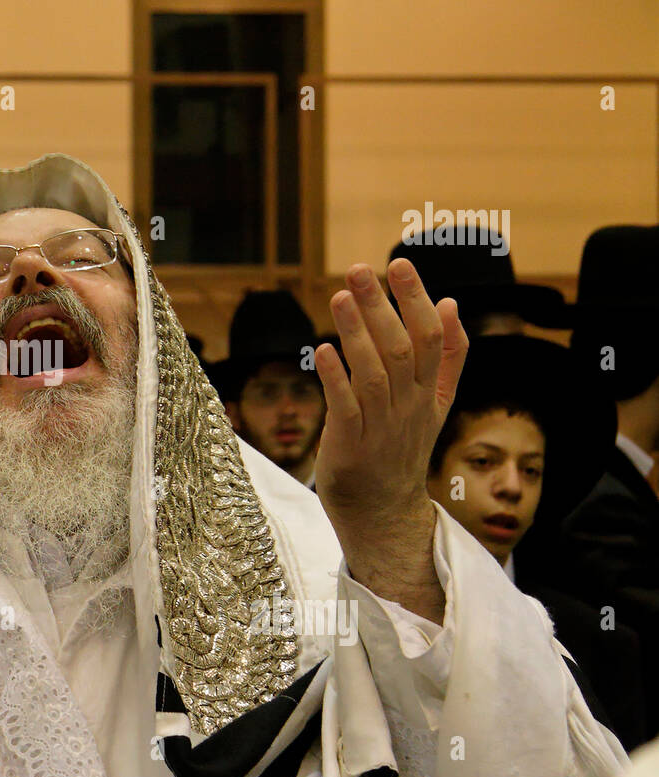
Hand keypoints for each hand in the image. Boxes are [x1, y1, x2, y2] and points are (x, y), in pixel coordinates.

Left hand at [312, 258, 468, 621]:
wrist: (384, 512)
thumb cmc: (401, 448)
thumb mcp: (435, 403)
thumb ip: (447, 358)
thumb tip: (452, 303)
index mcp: (431, 392)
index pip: (432, 338)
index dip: (417, 300)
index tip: (400, 264)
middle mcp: (410, 406)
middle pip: (402, 348)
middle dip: (382, 306)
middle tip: (360, 269)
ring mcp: (382, 426)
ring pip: (374, 373)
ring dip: (357, 333)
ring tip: (341, 296)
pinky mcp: (352, 446)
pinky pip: (346, 408)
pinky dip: (336, 379)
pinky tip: (324, 350)